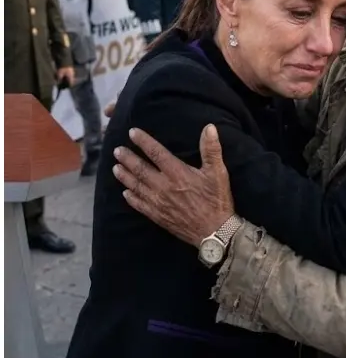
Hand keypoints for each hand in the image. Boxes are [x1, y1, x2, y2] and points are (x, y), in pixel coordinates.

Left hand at [113, 123, 233, 246]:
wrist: (212, 230)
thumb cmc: (216, 199)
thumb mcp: (218, 172)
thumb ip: (211, 149)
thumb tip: (209, 127)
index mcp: (178, 173)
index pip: (156, 153)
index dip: (144, 142)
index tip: (132, 133)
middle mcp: (163, 186)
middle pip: (141, 170)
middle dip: (128, 159)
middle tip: (116, 150)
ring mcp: (158, 202)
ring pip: (136, 187)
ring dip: (125, 176)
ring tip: (115, 168)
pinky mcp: (157, 216)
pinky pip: (139, 205)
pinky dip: (130, 198)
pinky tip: (124, 193)